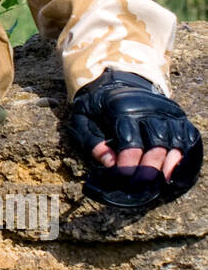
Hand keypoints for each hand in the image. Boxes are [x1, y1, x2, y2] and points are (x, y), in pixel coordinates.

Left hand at [66, 69, 202, 206]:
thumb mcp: (83, 119)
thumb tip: (109, 163)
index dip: (128, 162)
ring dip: (170, 162)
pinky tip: (174, 170)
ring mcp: (165, 111)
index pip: (130, 139)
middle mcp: (148, 107)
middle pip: (157, 140)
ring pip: (175, 138)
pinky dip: (184, 153)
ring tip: (163, 180)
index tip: (123, 179)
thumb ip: (91, 141)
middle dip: (150, 166)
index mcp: (121, 107)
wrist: (116, 85)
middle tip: (142, 184)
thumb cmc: (97, 108)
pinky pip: (187, 135)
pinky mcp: (176, 116)